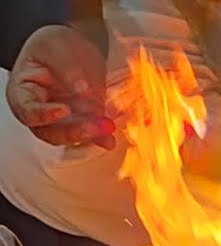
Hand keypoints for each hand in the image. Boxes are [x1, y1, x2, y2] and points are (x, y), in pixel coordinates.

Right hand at [5, 25, 114, 148]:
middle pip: (51, 132)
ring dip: (91, 136)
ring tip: (107, 128)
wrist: (74, 48)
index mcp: (23, 92)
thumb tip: (82, 90)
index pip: (28, 110)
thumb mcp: (55, 46)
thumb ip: (67, 68)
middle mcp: (40, 111)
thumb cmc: (54, 46)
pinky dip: (102, 136)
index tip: (64, 110)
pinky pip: (91, 134)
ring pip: (72, 137)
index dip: (44, 114)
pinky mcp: (84, 121)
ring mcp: (62, 120)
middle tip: (94, 126)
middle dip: (74, 131)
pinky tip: (111, 137)